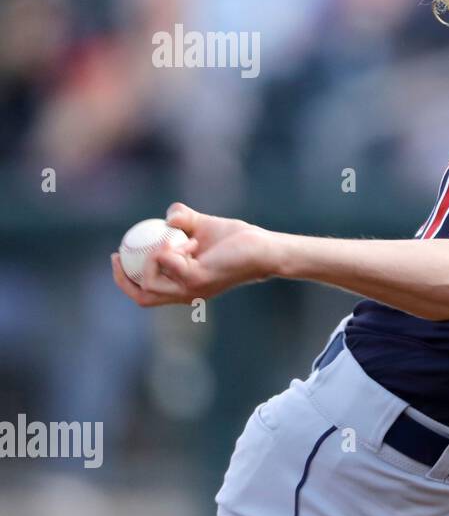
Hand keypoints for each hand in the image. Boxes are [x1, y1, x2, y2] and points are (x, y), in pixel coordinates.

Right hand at [111, 202, 277, 306]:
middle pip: (142, 297)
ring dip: (154, 256)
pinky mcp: (198, 280)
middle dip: (123, 278)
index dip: (126, 279)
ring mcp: (191, 290)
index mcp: (183, 286)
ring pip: (150, 283)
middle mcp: (186, 294)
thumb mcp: (202, 226)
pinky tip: (192, 241)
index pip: (146, 293)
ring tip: (182, 241)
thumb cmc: (236, 240)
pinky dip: (171, 249)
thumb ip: (183, 219)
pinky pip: (168, 264)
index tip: (118, 255)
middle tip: (119, 253)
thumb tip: (166, 218)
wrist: (262, 247)